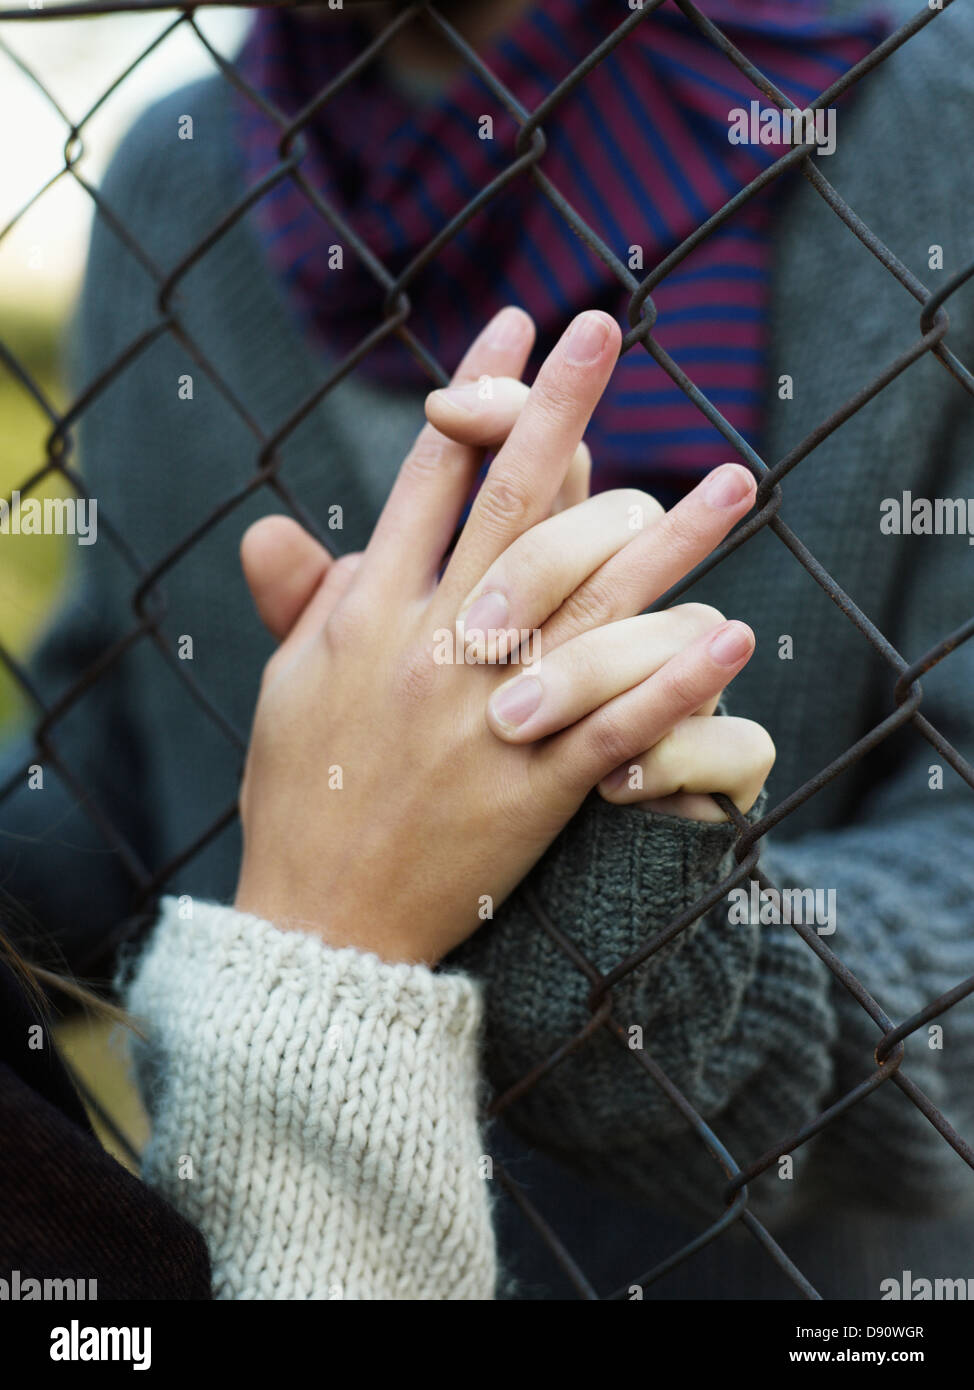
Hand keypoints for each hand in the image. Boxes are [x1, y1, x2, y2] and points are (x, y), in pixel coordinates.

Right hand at [235, 307, 757, 965]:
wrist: (322, 921)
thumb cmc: (300, 795)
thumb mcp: (287, 686)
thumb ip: (306, 603)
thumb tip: (290, 530)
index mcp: (369, 613)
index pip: (431, 478)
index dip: (476, 394)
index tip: (516, 326)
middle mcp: (434, 646)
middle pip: (511, 507)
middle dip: (558, 410)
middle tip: (604, 329)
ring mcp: (488, 714)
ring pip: (589, 604)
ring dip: (666, 537)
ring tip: (731, 476)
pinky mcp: (535, 787)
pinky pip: (618, 725)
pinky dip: (675, 681)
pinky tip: (731, 633)